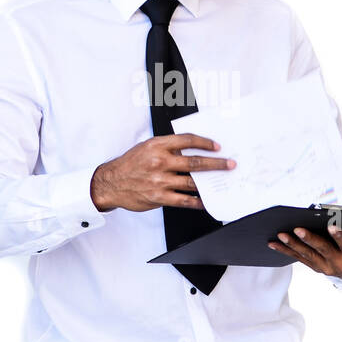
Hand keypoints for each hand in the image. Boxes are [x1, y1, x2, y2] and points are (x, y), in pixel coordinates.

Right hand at [90, 134, 235, 212]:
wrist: (112, 183)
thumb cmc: (130, 164)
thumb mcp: (146, 147)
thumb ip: (167, 148)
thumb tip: (191, 150)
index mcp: (157, 145)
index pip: (187, 140)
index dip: (205, 142)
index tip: (217, 147)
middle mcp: (160, 162)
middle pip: (195, 162)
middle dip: (216, 163)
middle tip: (229, 164)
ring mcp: (160, 181)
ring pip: (192, 182)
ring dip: (209, 182)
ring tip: (221, 181)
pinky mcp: (159, 197)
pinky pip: (183, 200)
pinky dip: (197, 201)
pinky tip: (205, 200)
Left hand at [267, 222, 341, 281]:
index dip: (339, 236)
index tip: (332, 225)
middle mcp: (338, 264)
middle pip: (322, 250)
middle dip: (310, 239)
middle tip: (298, 229)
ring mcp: (323, 266)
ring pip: (306, 255)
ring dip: (293, 244)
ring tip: (281, 234)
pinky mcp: (313, 265)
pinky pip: (298, 257)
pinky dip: (285, 250)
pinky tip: (273, 242)